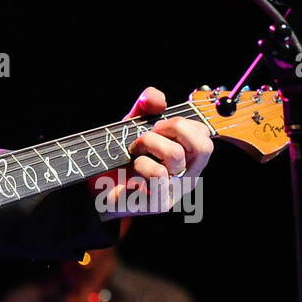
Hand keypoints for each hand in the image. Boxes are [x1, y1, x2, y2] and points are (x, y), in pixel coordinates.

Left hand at [95, 87, 212, 215]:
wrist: (96, 188)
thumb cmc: (119, 158)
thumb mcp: (133, 126)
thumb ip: (146, 107)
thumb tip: (158, 99)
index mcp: (188, 159)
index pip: (205, 135)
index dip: (182, 122)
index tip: (158, 126)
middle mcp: (187, 176)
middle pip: (204, 146)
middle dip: (176, 128)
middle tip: (152, 133)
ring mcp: (175, 191)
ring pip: (176, 154)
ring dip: (149, 143)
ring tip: (135, 152)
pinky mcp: (159, 203)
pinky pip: (158, 173)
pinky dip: (141, 164)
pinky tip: (132, 170)